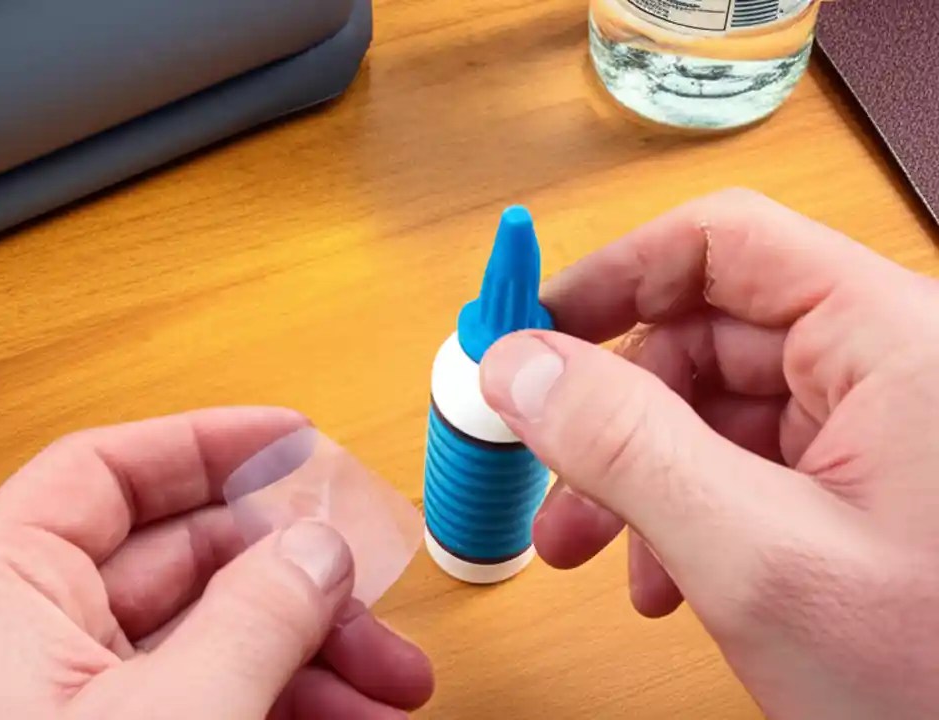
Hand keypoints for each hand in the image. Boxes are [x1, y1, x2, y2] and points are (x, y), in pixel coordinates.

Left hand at [0, 408, 432, 718]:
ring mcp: (74, 704)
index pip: (106, 472)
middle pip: (179, 558)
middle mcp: (32, 637)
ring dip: (309, 649)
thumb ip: (252, 620)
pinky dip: (286, 706)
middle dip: (290, 571)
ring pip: (211, 636)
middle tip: (375, 586)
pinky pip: (212, 701)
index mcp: (2, 594)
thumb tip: (316, 547)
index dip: (205, 443)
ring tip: (395, 684)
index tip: (295, 438)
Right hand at [477, 189, 938, 718]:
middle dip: (611, 412)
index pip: (724, 243)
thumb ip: (626, 447)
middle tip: (546, 472)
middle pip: (705, 335)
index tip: (531, 330)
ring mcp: (882, 428)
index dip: (613, 277)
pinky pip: (745, 463)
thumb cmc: (938, 676)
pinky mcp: (867, 484)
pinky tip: (665, 580)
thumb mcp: (755, 558)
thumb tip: (520, 364)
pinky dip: (684, 514)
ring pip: (713, 408)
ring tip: (588, 550)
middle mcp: (891, 366)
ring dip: (636, 476)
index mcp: (893, 340)